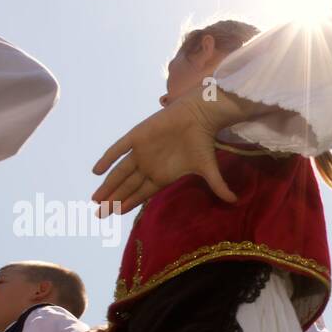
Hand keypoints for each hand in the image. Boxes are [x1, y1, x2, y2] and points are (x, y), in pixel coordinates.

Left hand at [92, 91, 257, 215]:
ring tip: (96, 201)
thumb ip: (217, 186)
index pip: (140, 194)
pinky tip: (96, 172)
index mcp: (161, 176)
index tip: (115, 215)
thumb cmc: (202, 142)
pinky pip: (117, 149)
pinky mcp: (136, 137)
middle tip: (99, 215)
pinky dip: (106, 159)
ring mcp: (140, 152)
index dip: (127, 204)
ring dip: (107, 186)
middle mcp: (148, 166)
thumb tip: (235, 201)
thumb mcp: (208, 168)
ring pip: (119, 172)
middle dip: (113, 201)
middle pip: (126, 187)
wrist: (199, 116)